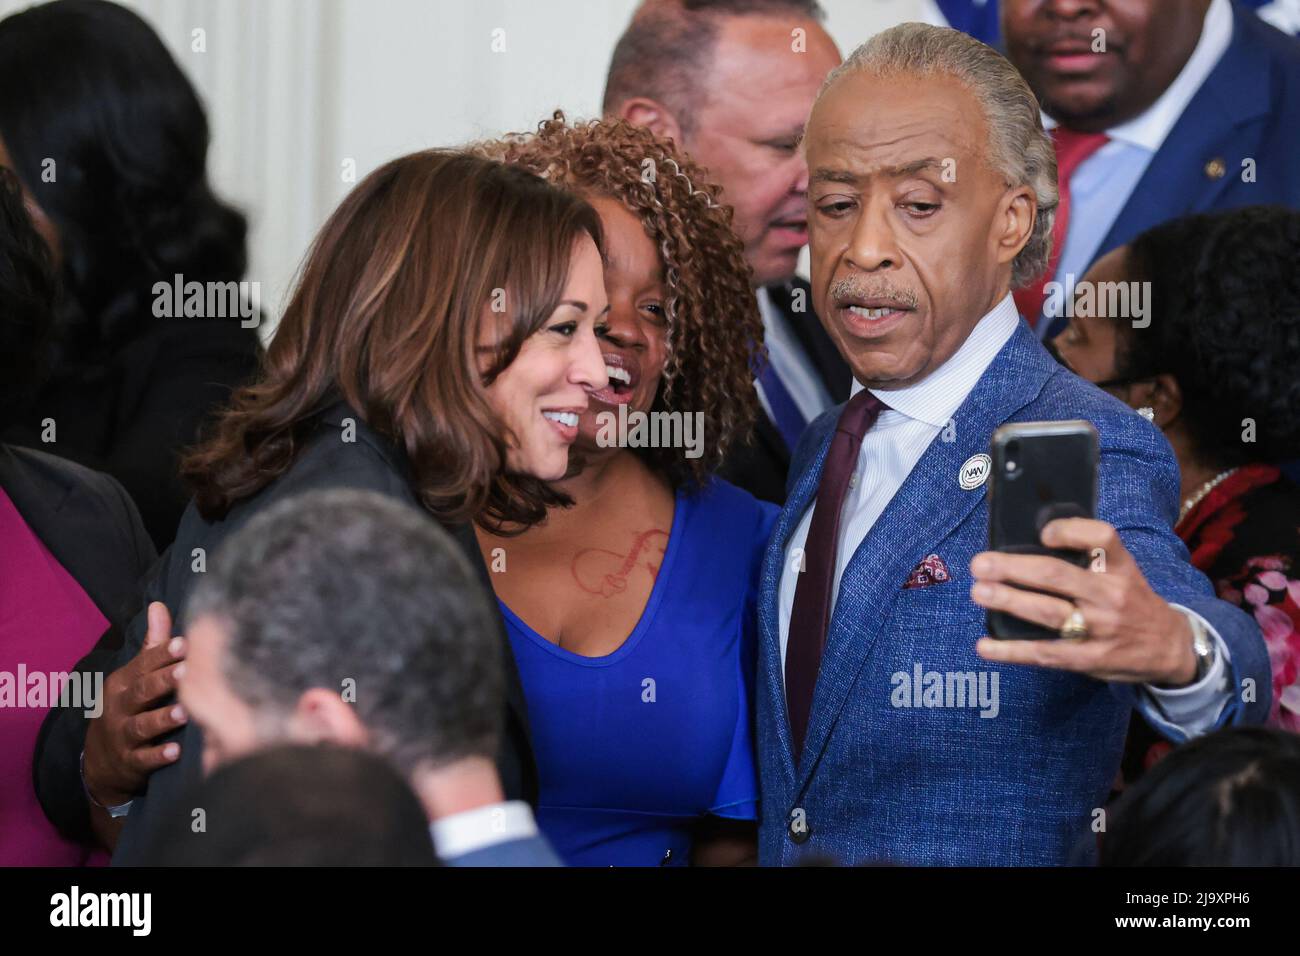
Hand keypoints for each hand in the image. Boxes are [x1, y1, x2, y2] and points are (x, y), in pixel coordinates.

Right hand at [82, 602, 188, 806]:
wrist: (100, 762)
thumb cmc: (128, 708)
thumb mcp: (134, 677)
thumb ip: (151, 645)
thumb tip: (158, 605)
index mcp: (123, 682)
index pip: (144, 664)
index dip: (163, 654)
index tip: (185, 642)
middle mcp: (120, 707)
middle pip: (142, 692)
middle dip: (164, 681)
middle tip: (189, 671)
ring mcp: (122, 736)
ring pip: (142, 725)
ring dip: (163, 719)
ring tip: (185, 712)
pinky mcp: (130, 762)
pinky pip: (143, 759)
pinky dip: (158, 756)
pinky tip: (177, 752)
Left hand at [970, 518, 1196, 685]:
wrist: (1171, 647)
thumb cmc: (1132, 601)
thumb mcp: (1123, 572)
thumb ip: (1089, 558)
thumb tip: (1029, 543)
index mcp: (1120, 567)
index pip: (1101, 538)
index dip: (1069, 531)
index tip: (1042, 532)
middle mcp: (1111, 595)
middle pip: (1057, 576)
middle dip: (1014, 568)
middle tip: (980, 564)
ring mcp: (1100, 629)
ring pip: (1049, 613)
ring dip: (1009, 601)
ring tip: (979, 593)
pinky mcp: (1089, 659)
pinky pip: (1045, 653)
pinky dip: (1011, 651)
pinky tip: (985, 646)